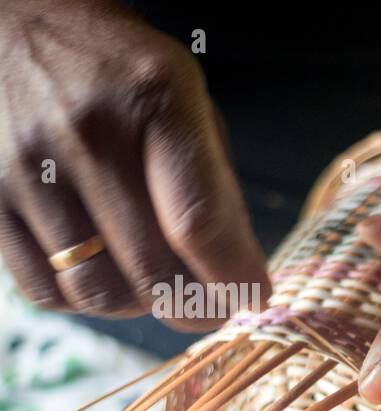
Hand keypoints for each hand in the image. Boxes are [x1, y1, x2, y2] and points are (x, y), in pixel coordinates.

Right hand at [0, 0, 267, 325]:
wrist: (13, 23)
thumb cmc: (118, 71)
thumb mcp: (187, 99)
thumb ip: (215, 181)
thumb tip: (239, 268)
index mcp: (153, 102)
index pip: (198, 223)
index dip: (232, 278)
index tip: (253, 297)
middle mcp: (86, 136)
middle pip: (150, 271)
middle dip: (195, 309)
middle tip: (211, 309)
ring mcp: (27, 169)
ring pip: (96, 291)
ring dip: (139, 308)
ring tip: (157, 288)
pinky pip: (43, 287)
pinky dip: (85, 301)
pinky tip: (105, 277)